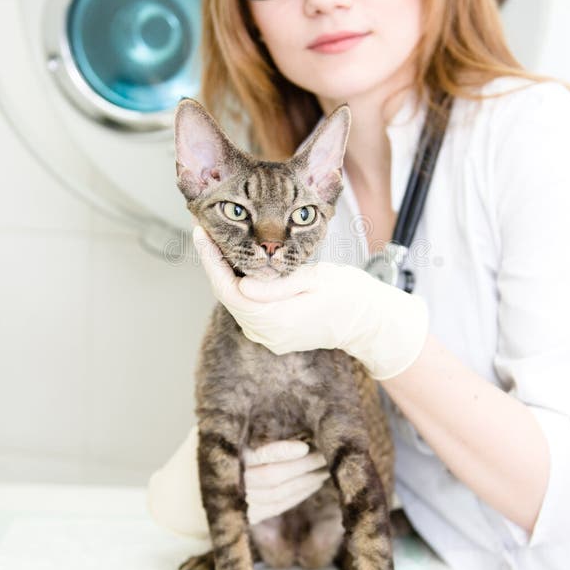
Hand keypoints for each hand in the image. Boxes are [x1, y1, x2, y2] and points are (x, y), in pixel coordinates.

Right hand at [147, 427, 328, 539]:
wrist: (176, 498)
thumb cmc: (194, 453)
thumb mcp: (206, 430)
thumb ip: (233, 419)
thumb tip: (270, 391)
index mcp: (219, 457)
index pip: (255, 457)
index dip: (281, 453)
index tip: (303, 445)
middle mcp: (230, 484)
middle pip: (274, 478)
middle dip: (304, 466)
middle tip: (325, 451)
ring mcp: (239, 505)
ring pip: (280, 496)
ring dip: (307, 482)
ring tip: (325, 466)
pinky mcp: (248, 518)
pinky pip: (279, 507)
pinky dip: (299, 495)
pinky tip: (314, 482)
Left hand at [193, 225, 428, 379]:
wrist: (368, 322)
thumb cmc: (348, 295)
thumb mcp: (316, 280)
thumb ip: (277, 285)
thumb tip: (242, 287)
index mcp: (278, 320)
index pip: (231, 290)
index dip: (212, 261)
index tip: (201, 233)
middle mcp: (268, 334)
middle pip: (228, 296)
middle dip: (214, 263)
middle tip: (205, 231)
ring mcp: (270, 337)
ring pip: (236, 303)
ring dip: (225, 273)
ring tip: (217, 242)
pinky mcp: (274, 335)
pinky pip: (248, 309)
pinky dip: (239, 286)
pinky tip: (237, 263)